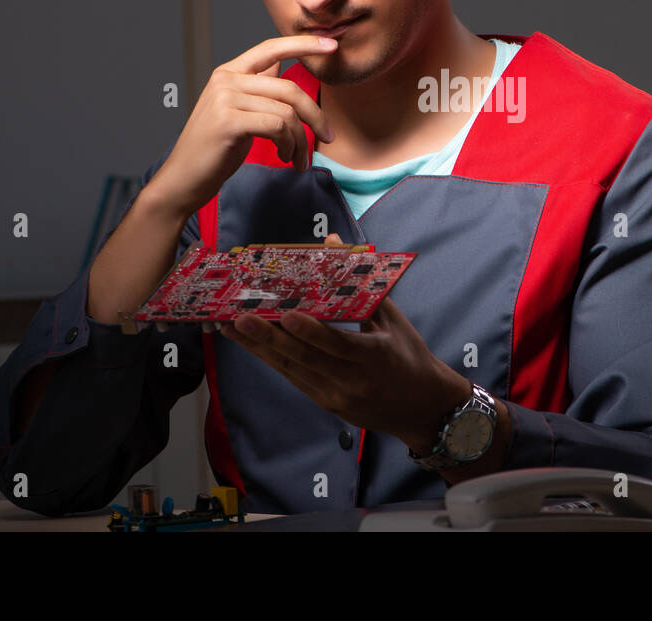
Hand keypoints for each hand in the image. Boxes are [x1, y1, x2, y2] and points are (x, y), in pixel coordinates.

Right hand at [148, 35, 338, 219]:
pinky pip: (277, 127)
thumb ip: (257, 86)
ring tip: (297, 158)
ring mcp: (225, 99)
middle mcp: (226, 80)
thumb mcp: (238, 110)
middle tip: (330, 137)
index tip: (333, 44)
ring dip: (300, 140)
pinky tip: (283, 156)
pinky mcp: (228, 121)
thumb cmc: (215, 149)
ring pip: (287, 113)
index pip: (271, 48)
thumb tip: (279, 62)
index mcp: (229, 73)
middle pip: (290, 89)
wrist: (183, 179)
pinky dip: (288, 145)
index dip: (304, 44)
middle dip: (316, 116)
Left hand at [218, 234, 470, 451]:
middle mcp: (352, 381)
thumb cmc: (409, 355)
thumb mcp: (393, 320)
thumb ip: (361, 284)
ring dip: (259, 348)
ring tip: (229, 327)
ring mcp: (335, 396)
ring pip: (291, 370)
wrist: (422, 408)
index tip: (286, 315)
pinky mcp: (325, 403)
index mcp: (375, 357)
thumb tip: (332, 243)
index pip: (338, 345)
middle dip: (268, 338)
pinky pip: (294, 378)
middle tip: (237, 318)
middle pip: (304, 358)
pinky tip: (251, 344)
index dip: (311, 332)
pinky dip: (272, 358)